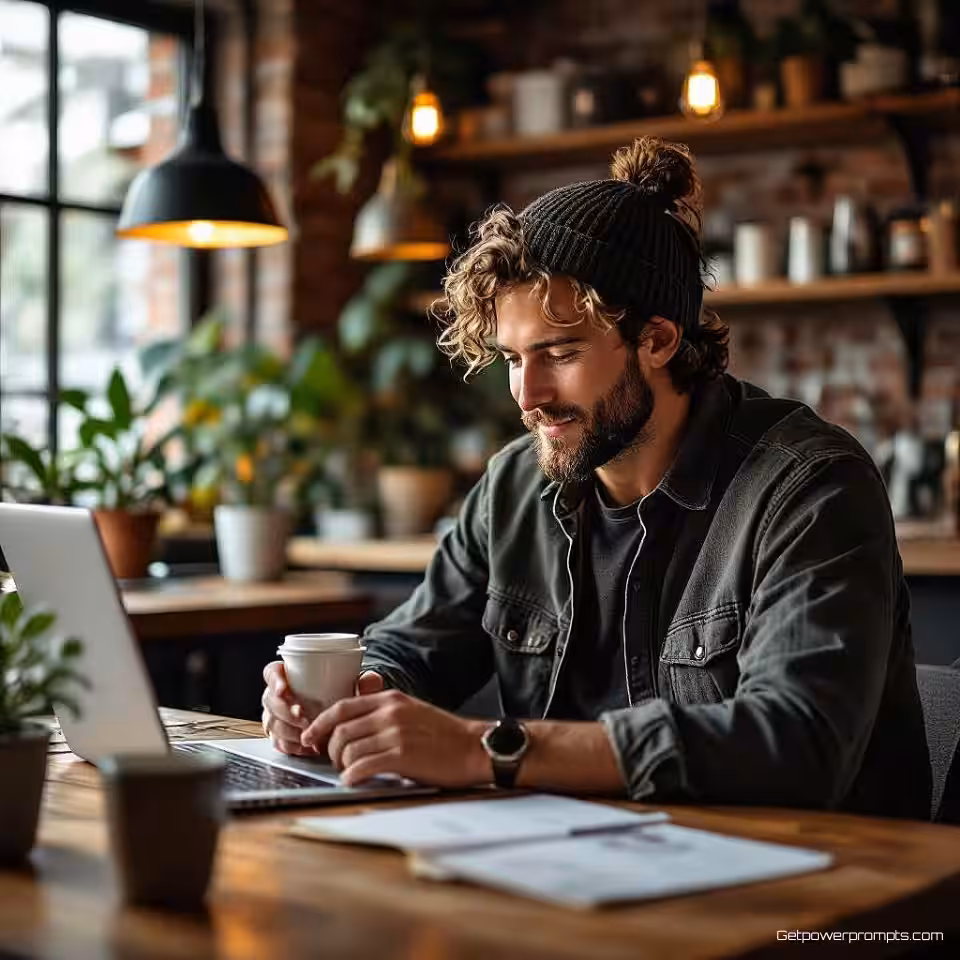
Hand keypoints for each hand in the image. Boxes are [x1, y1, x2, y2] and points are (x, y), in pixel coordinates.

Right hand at [261, 663, 383, 755]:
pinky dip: (290, 746)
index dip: (274, 681)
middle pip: (269, 700)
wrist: (346, 717)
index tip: (284, 690)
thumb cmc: (346, 694)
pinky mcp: (281, 735)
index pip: (272, 672)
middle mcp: (279, 695)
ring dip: (287, 730)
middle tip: (302, 717)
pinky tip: (305, 748)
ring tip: (306, 734)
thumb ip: (366, 681)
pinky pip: (277, 742)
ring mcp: (277, 716)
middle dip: (284, 710)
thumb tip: (369, 679)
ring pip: (271, 723)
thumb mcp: (358, 685)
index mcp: (290, 675)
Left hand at [300, 689, 487, 787]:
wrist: (473, 747)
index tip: (310, 737)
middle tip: (337, 762)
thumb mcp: (411, 711)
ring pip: (348, 750)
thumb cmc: (443, 734)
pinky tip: (355, 781)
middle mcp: (389, 713)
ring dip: (342, 765)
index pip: (341, 707)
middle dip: (331, 750)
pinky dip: (353, 776)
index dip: (320, 724)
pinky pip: (363, 766)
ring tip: (350, 772)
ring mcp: (396, 734)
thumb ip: (383, 714)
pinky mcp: (402, 756)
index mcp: (390, 700)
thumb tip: (352, 729)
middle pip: (340, 731)